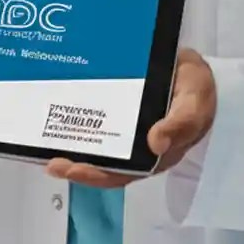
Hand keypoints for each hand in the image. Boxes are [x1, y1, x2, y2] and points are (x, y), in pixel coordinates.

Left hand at [46, 48, 216, 187]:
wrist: (193, 68)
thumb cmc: (197, 90)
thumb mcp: (195, 102)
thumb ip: (181, 122)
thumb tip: (156, 143)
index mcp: (156, 152)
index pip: (124, 171)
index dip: (97, 175)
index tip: (73, 168)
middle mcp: (137, 147)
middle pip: (104, 165)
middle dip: (77, 167)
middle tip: (53, 163)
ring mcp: (126, 131)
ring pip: (96, 148)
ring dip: (72, 150)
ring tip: (46, 150)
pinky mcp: (118, 113)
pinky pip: (96, 125)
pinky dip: (76, 127)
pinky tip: (57, 123)